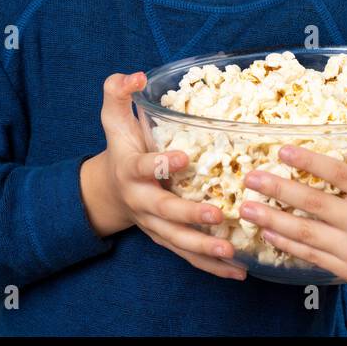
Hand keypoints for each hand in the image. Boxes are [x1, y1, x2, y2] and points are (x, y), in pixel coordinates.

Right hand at [86, 71, 246, 281]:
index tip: (184, 157)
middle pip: (165, 212)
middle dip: (190, 216)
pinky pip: (189, 257)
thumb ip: (119, 91)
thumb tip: (136, 75)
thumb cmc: (121, 147)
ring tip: (230, 252)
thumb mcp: (113, 117)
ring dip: (204, 249)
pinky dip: (212, 267)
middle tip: (217, 215)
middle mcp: (141, 201)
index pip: (144, 167)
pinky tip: (238, 270)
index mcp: (130, 170)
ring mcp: (154, 225)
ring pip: (178, 241)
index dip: (162, 163)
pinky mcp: (166, 240)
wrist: (108, 191)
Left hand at [237, 105, 346, 287]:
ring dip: (273, 219)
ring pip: (307, 233)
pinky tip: (267, 232)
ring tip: (245, 208)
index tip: (284, 151)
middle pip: (316, 204)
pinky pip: (313, 256)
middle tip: (250, 178)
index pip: (342, 176)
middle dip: (279, 190)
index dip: (311, 163)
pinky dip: (287, 245)